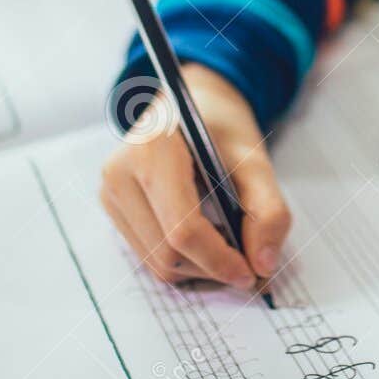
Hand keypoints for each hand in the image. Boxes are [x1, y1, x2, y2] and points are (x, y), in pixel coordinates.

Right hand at [100, 63, 290, 287]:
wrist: (191, 106)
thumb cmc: (222, 129)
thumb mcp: (256, 161)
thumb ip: (268, 211)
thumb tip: (263, 265)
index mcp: (155, 149)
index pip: (182, 229)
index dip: (219, 260)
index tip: (249, 273)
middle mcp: (121, 171)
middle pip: (167, 253)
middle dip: (211, 267)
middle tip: (245, 258)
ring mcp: (110, 190)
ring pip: (156, 262)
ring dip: (197, 266)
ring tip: (225, 243)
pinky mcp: (111, 205)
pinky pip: (147, 254)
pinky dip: (181, 259)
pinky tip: (203, 237)